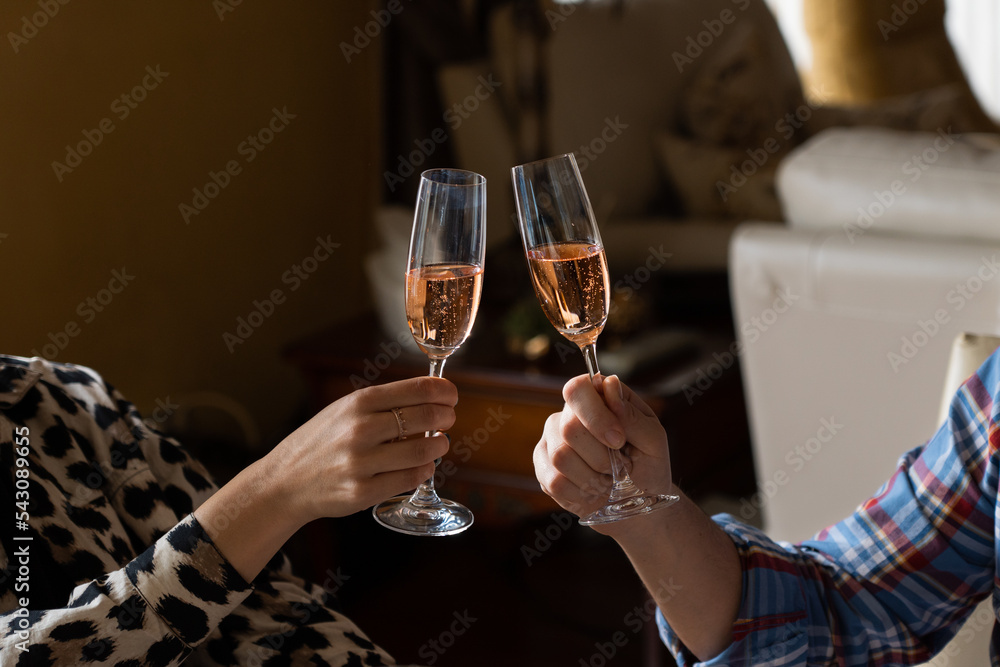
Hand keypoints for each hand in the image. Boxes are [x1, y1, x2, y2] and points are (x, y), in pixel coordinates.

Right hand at [267, 376, 457, 523]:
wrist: (285, 480)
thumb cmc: (324, 441)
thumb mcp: (345, 410)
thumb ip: (384, 404)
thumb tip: (433, 399)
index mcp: (358, 402)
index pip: (417, 389)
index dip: (444, 392)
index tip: (451, 396)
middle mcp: (360, 429)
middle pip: (426, 417)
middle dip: (446, 417)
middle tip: (448, 420)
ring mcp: (361, 463)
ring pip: (423, 450)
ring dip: (439, 446)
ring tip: (437, 444)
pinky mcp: (362, 492)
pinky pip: (411, 479)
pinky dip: (424, 471)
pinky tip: (422, 466)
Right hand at [533, 374, 672, 532]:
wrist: (638, 505)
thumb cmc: (648, 466)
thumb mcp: (653, 440)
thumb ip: (632, 414)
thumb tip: (609, 385)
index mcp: (596, 400)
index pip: (577, 389)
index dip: (596, 415)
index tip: (619, 440)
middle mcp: (567, 416)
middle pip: (568, 427)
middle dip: (601, 455)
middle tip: (620, 467)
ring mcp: (551, 443)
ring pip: (561, 456)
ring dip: (593, 476)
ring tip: (607, 480)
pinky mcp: (543, 470)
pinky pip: (554, 481)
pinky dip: (582, 493)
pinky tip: (593, 492)